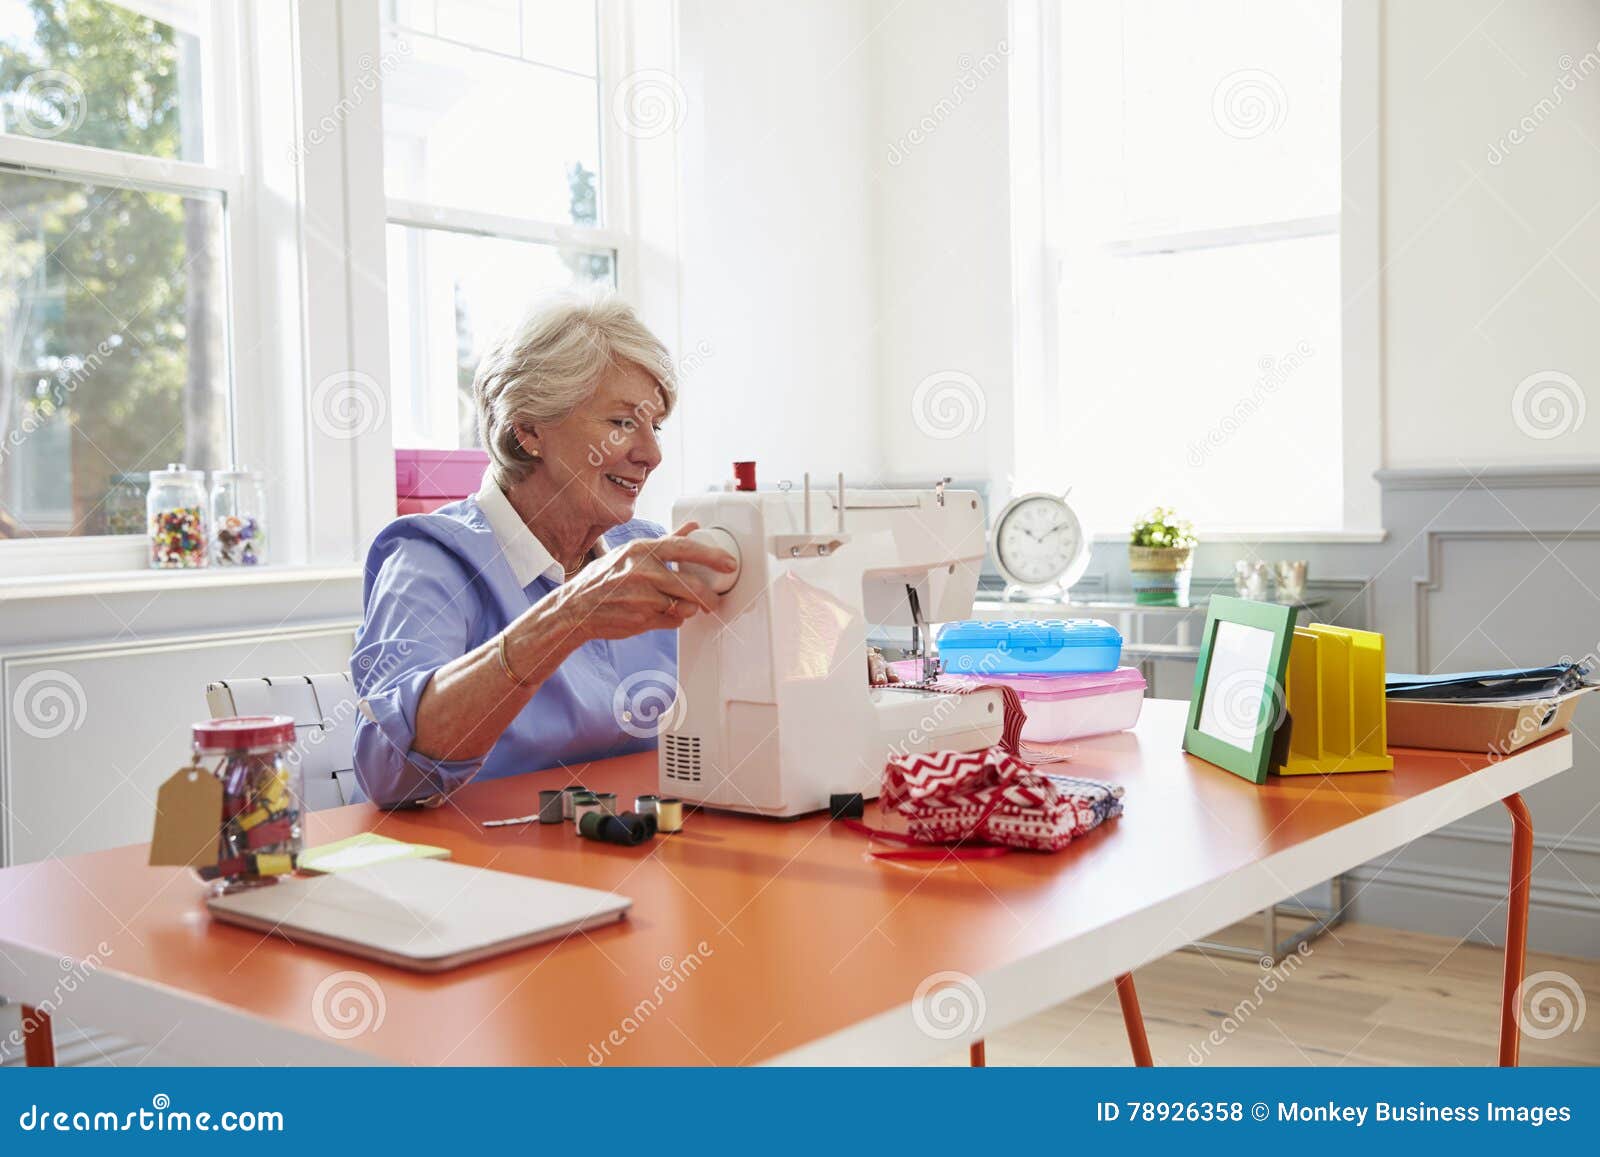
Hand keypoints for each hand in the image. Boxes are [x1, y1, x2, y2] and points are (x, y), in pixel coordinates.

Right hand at [544, 522, 737, 642]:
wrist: (576, 608)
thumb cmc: (605, 579)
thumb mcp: (632, 553)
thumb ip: (665, 541)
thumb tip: (692, 527)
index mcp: (641, 550)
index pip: (683, 548)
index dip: (710, 556)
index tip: (728, 563)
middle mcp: (642, 572)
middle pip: (689, 585)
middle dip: (708, 595)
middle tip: (715, 599)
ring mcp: (641, 597)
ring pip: (683, 605)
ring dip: (691, 608)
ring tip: (690, 606)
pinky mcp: (641, 619)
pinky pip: (672, 620)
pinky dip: (675, 618)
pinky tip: (664, 613)